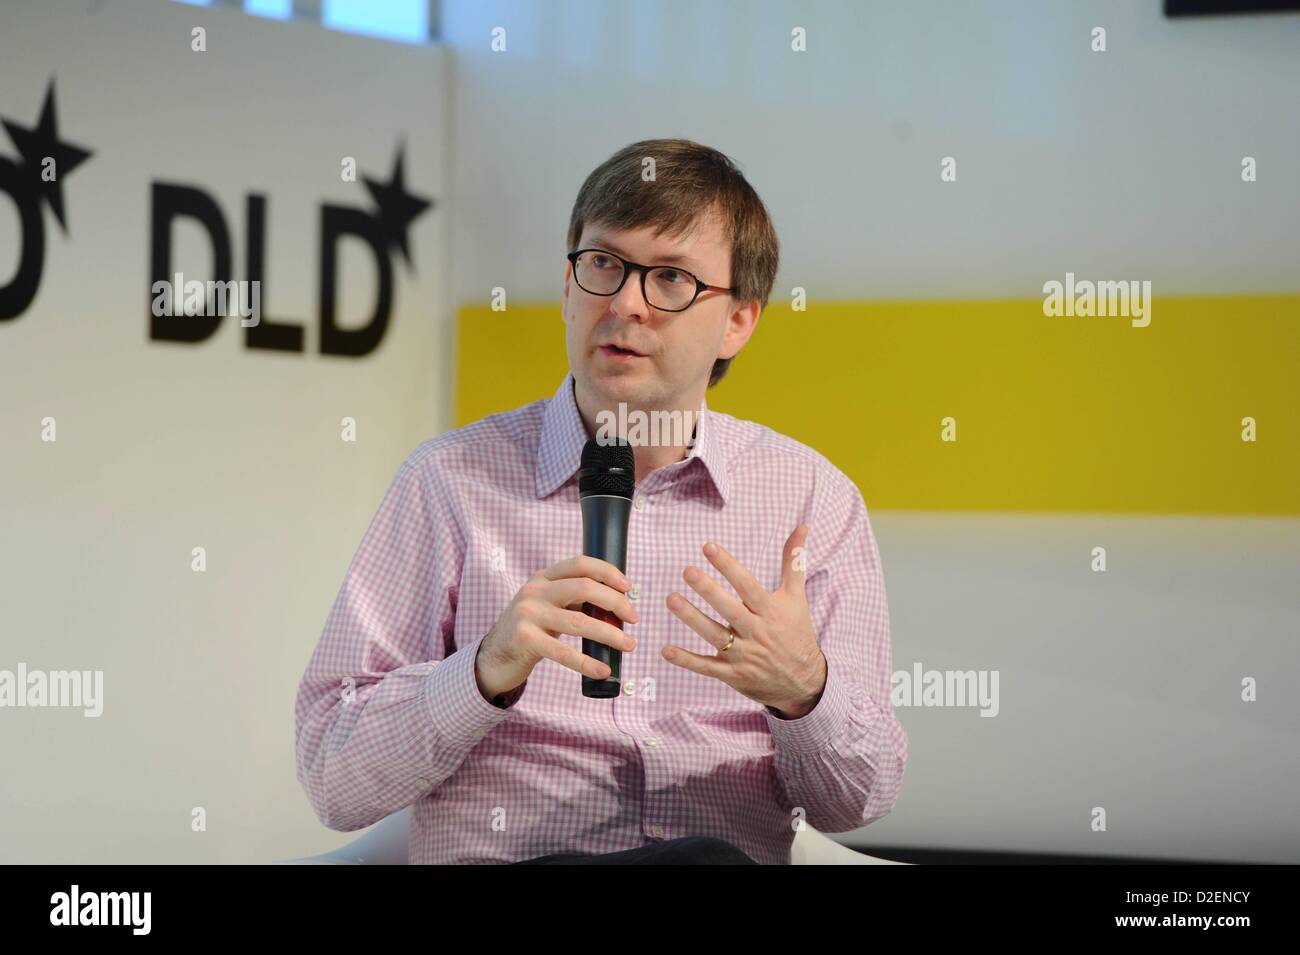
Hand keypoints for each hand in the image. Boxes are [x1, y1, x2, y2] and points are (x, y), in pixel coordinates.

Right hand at [475, 555, 638, 699]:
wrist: (494, 656)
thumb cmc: (530, 630)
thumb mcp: (546, 605)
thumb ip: (572, 599)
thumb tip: (617, 604)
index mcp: (543, 578)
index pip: (580, 564)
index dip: (608, 572)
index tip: (628, 587)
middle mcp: (534, 591)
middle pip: (584, 588)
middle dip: (615, 602)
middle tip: (634, 618)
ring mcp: (527, 614)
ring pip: (580, 622)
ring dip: (610, 634)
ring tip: (629, 645)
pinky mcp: (525, 640)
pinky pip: (564, 652)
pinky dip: (587, 663)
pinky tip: (603, 670)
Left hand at [662, 525, 826, 718]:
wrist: (805, 681)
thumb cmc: (796, 632)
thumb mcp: (796, 597)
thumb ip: (793, 562)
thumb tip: (802, 527)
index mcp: (770, 611)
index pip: (748, 586)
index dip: (729, 567)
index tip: (708, 547)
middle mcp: (757, 632)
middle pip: (730, 609)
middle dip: (709, 591)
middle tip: (688, 571)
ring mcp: (744, 655)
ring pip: (714, 635)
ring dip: (692, 618)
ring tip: (671, 599)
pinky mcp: (732, 674)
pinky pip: (706, 667)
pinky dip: (687, 661)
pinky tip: (666, 650)